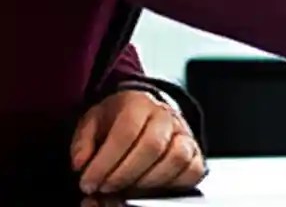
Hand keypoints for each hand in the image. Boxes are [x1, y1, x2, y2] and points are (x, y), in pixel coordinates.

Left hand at [71, 89, 204, 195]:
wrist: (144, 114)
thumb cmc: (116, 121)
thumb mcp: (91, 123)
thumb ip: (82, 142)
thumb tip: (81, 164)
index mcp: (139, 103)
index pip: (126, 132)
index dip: (105, 162)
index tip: (88, 182)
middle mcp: (166, 115)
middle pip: (153, 146)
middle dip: (124, 174)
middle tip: (105, 188)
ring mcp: (184, 133)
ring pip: (177, 158)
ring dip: (148, 181)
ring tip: (127, 190)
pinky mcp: (195, 152)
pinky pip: (193, 170)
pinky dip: (174, 184)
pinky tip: (150, 189)